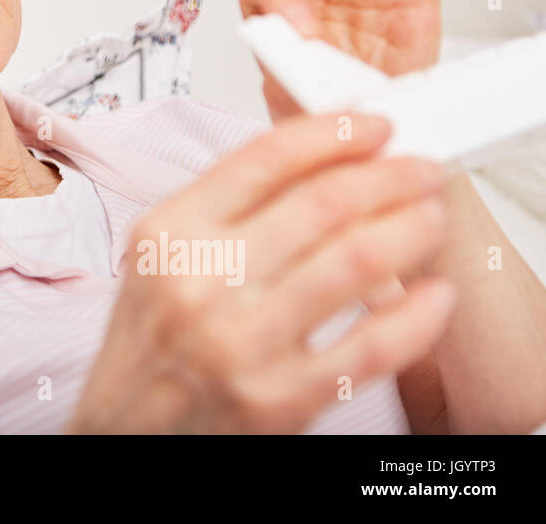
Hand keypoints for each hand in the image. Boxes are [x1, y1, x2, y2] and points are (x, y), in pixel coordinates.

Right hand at [65, 112, 455, 433]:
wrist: (125, 429)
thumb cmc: (149, 341)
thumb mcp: (159, 255)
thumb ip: (225, 205)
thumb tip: (316, 157)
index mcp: (169, 234)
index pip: (264, 158)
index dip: (333, 133)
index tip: (374, 127)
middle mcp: (200, 283)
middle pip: (322, 203)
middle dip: (389, 176)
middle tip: (419, 168)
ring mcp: (241, 342)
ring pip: (353, 264)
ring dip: (409, 230)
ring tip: (428, 217)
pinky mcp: (277, 399)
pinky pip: (368, 347)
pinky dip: (414, 316)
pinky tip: (430, 296)